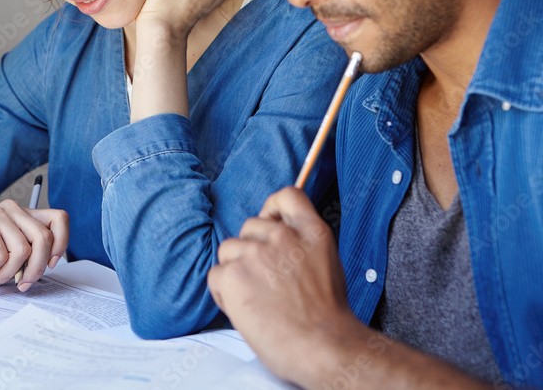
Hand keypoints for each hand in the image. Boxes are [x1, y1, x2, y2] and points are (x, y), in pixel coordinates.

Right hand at [0, 199, 68, 291]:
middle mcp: (12, 209)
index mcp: (24, 215)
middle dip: (35, 269)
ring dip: (8, 273)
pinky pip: (1, 254)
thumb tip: (51, 262)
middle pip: (44, 238)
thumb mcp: (13, 263)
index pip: (59, 218)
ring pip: (23, 250)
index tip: (50, 265)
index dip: (61, 243)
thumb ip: (32, 256)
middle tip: (21, 285)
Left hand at [208, 187, 359, 384]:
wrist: (324, 347)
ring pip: (229, 250)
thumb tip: (278, 241)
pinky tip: (245, 308)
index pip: (285, 196)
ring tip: (257, 298)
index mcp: (311, 231)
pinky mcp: (233, 275)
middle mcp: (282, 236)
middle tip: (265, 281)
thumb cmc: (327, 317)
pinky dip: (224, 293)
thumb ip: (302, 244)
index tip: (270, 222)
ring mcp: (255, 253)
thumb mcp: (326, 263)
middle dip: (251, 249)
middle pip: (250, 226)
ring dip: (236, 271)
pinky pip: (216, 275)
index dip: (272, 208)